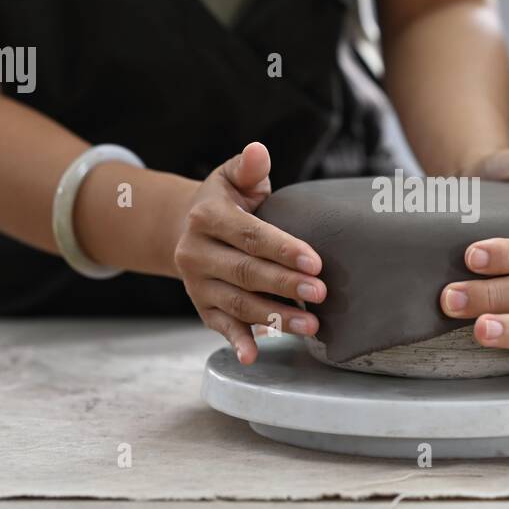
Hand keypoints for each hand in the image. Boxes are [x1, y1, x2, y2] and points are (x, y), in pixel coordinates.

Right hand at [173, 142, 325, 364]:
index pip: (250, 235)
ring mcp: (197, 284)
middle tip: (322, 293)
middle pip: (246, 272)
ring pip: (239, 303)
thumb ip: (249, 167)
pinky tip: (254, 356)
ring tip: (310, 325)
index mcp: (207, 217)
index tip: (316, 262)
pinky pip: (221, 326)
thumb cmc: (225, 201)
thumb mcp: (233, 178)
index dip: (283, 249)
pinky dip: (238, 342)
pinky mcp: (202, 307)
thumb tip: (259, 151)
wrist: (186, 228)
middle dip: (285, 285)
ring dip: (275, 317)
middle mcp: (195, 253)